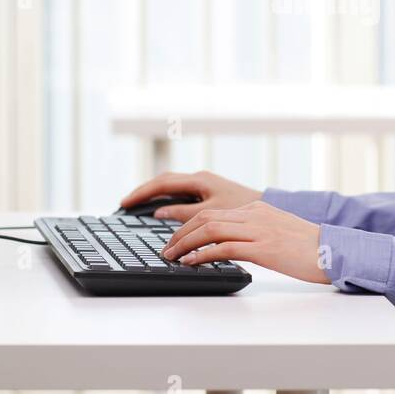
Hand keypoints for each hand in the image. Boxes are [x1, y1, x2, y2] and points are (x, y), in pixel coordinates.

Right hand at [120, 169, 259, 220]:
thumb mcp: (211, 214)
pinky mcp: (210, 192)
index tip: (125, 204)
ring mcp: (205, 185)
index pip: (162, 183)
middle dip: (143, 192)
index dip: (141, 193)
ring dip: (154, 194)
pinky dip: (166, 198)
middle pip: (164, 182)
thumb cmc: (244, 210)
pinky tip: (161, 209)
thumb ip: (184, 213)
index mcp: (200, 180)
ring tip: (137, 206)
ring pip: (172, 186)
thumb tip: (159, 212)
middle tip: (125, 204)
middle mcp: (201, 179)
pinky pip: (180, 192)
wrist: (270, 207)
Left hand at [160, 200, 330, 285]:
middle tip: (167, 250)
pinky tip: (192, 262)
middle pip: (206, 217)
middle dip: (180, 233)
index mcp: (257, 209)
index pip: (213, 212)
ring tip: (172, 257)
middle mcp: (254, 215)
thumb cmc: (309, 248)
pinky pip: (225, 247)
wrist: (333, 251)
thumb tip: (229, 245)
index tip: (176, 239)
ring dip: (185, 244)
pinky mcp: (264, 248)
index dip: (188, 225)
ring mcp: (259, 230)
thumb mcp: (277, 232)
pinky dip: (203, 254)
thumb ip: (254, 233)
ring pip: (210, 229)